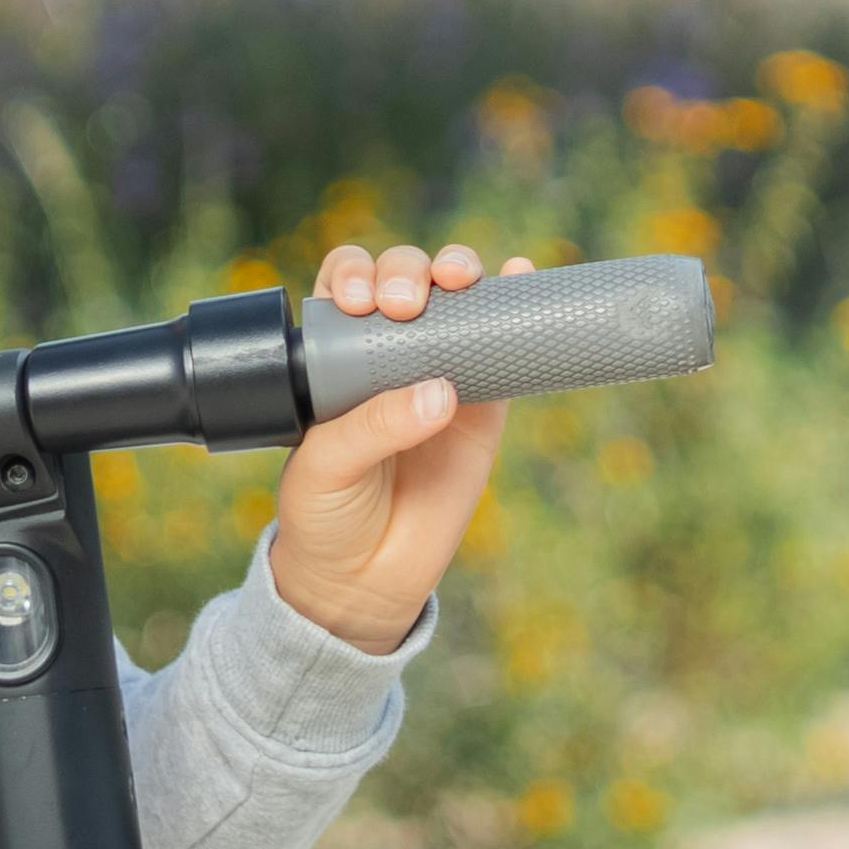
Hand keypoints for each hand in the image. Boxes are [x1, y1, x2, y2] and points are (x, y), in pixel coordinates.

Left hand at [259, 244, 522, 655]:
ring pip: (454, 300)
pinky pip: (504, 349)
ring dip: (459, 269)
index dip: (354, 274)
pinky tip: (523, 272)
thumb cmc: (325, 514)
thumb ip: (374, 425)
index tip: (358, 302)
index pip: (345, 286)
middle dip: (407, 272)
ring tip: (461, 278)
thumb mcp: (327, 467)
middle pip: (403, 280)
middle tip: (404, 305)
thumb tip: (441, 392)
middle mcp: (387, 352)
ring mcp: (439, 373)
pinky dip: (514, 301)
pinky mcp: (484, 407)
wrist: (363, 579)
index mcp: (334, 355)